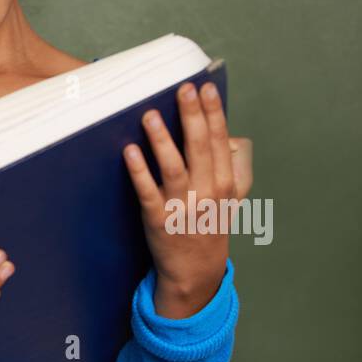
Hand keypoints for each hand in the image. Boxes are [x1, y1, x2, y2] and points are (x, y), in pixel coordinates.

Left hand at [122, 80, 252, 317]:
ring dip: (162, 139)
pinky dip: (139, 171)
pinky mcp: (158, 219)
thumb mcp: (229, 200)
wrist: (196, 273)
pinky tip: (130, 151)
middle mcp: (206, 193)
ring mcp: (182, 207)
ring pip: (173, 167)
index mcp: (224, 185)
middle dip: (192, 116)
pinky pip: (148, 192)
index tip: (206, 88)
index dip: (213, 114)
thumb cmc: (209, 227)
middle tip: (183, 89)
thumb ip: (231, 169)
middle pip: (200, 148)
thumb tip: (231, 136)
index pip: (220, 142)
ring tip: (149, 114)